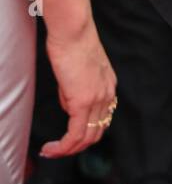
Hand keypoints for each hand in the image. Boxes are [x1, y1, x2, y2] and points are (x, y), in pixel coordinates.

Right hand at [40, 18, 116, 157]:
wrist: (73, 32)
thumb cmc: (73, 44)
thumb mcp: (80, 71)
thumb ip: (77, 91)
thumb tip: (70, 106)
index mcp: (109, 86)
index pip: (102, 119)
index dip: (86, 133)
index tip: (69, 139)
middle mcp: (107, 95)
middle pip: (96, 133)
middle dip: (77, 146)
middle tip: (58, 150)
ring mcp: (97, 99)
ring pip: (86, 138)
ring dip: (68, 150)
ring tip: (51, 151)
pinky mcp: (83, 102)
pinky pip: (75, 134)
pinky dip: (63, 146)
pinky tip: (51, 148)